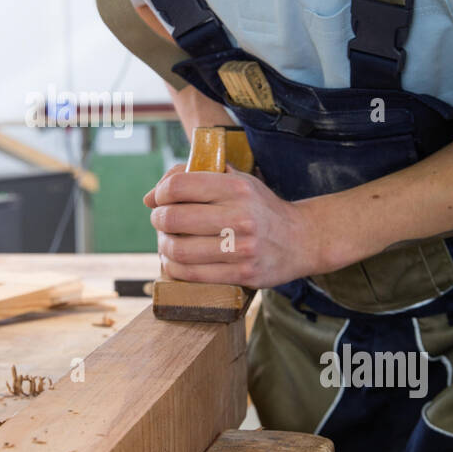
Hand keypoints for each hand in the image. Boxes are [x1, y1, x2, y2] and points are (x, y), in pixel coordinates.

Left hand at [143, 164, 320, 288]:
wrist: (303, 239)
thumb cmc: (260, 207)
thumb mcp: (237, 181)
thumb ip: (195, 177)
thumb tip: (149, 197)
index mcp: (236, 187)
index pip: (179, 186)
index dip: (160, 193)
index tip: (159, 199)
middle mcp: (240, 216)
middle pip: (173, 218)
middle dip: (158, 220)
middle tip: (160, 222)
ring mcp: (242, 248)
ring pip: (179, 249)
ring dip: (163, 246)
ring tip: (166, 243)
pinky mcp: (243, 274)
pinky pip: (193, 274)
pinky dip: (174, 268)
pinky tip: (174, 262)